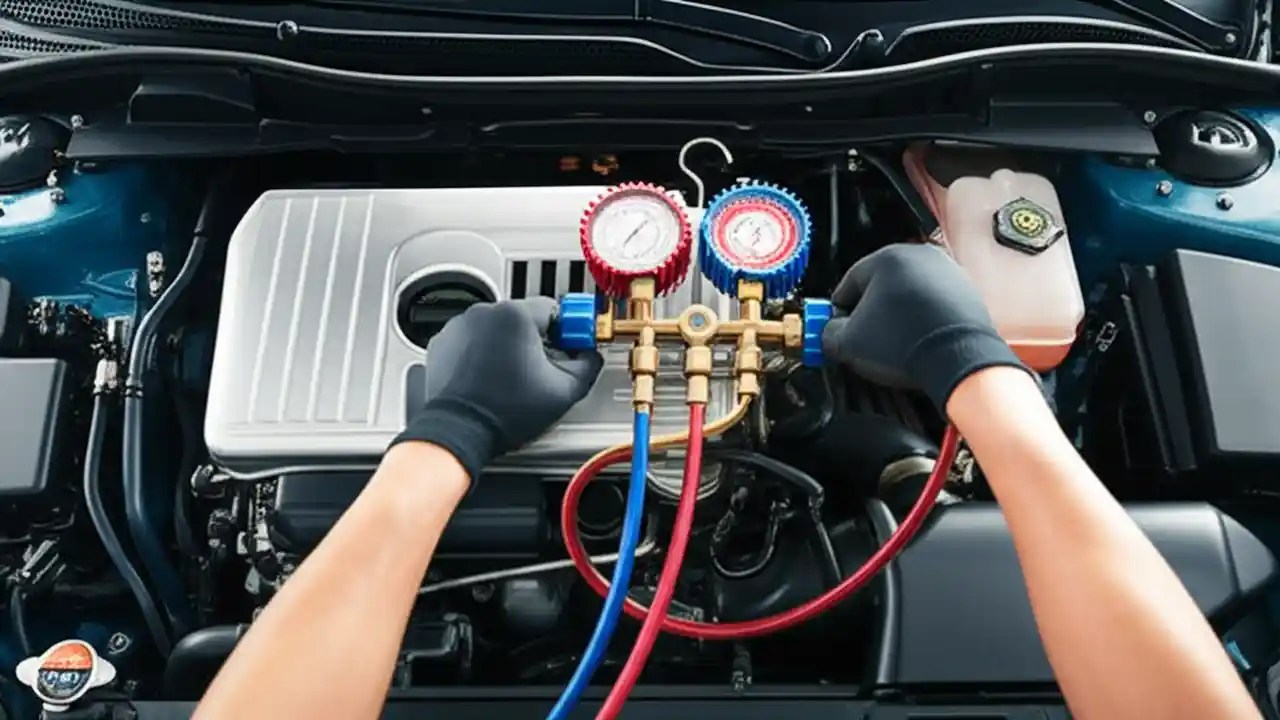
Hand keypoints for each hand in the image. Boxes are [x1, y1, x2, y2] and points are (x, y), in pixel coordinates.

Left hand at [392, 297, 602, 481]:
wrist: (459, 431)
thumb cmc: (503, 412)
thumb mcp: (563, 391)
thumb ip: (587, 365)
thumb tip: (589, 357)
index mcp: (515, 315)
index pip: (555, 309)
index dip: (568, 332)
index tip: (569, 347)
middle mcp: (484, 313)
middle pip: (525, 318)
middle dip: (537, 341)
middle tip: (542, 369)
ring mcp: (460, 327)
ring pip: (498, 329)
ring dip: (508, 346)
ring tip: (514, 377)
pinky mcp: (444, 343)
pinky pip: (473, 340)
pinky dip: (483, 353)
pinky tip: (492, 377)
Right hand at [821, 243, 1028, 413]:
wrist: (957, 359)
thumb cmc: (905, 344)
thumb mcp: (848, 343)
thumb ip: (828, 333)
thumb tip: (829, 333)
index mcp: (887, 257)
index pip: (849, 283)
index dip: (839, 310)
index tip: (837, 328)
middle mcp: (920, 256)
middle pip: (880, 286)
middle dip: (870, 313)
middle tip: (864, 338)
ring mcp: (947, 271)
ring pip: (908, 294)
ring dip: (898, 316)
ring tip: (894, 343)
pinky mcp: (966, 291)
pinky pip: (934, 303)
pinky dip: (923, 319)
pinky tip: (918, 340)